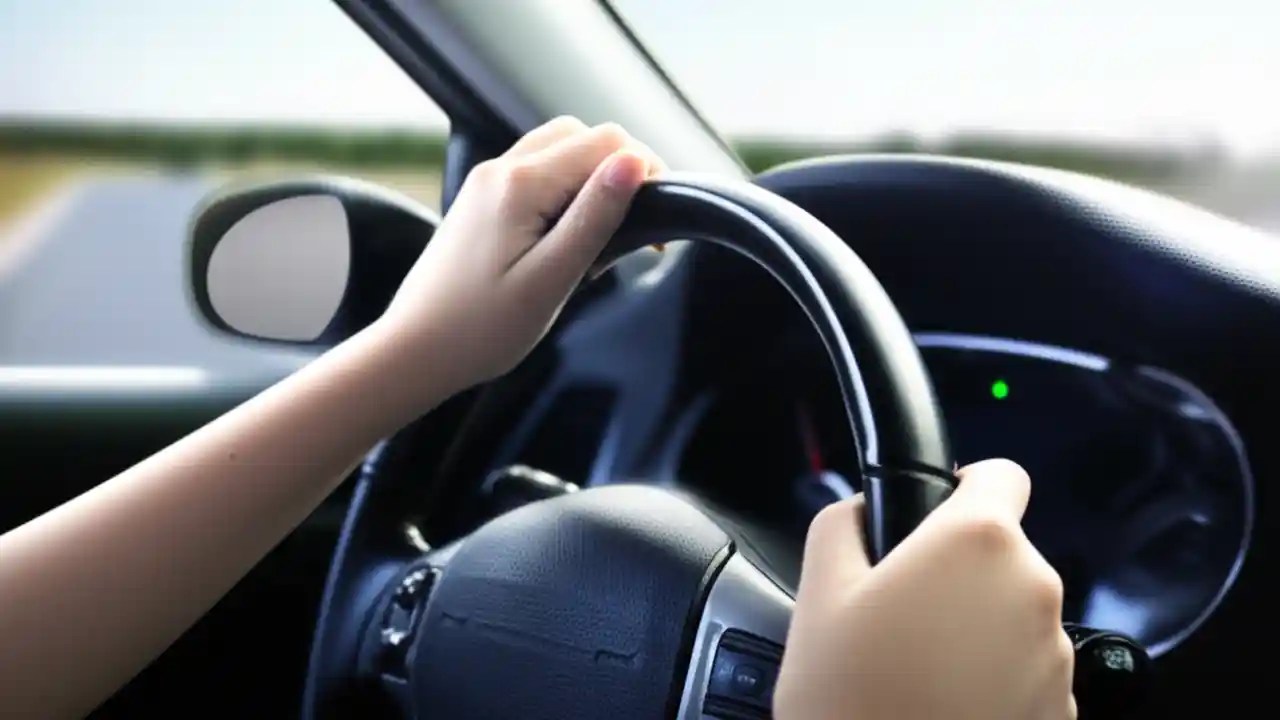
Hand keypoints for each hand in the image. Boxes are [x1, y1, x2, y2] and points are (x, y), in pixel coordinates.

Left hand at [377, 117, 663, 392]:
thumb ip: (593, 217)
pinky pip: (539, 171)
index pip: (607, 143)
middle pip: (585, 136)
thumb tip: (634, 162)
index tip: (656, 229)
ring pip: (561, 148)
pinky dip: (567, 190)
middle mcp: (502, 169)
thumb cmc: (481, 329)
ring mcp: (489, 181)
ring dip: (594, 179)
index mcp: (521, 184)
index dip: (646, 173)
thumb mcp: (550, 278)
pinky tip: (568, 238)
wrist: (415, 351)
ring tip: (603, 236)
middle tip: (635, 232)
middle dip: (621, 172)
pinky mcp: (483, 199)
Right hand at [774, 459, 1075, 719]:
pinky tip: (942, 701)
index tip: (938, 512)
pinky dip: (993, 675)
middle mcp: (1032, 590)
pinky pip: (1025, 668)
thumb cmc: (849, 701)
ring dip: (975, 626)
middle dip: (957, 570)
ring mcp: (1054, 655)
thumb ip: (843, 524)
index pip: (1001, 474)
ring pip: (1013, 612)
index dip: (964, 486)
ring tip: (915, 667)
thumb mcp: (820, 592)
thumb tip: (864, 511)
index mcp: (978, 543)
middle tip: (899, 612)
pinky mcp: (1063, 708)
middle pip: (1002, 551)